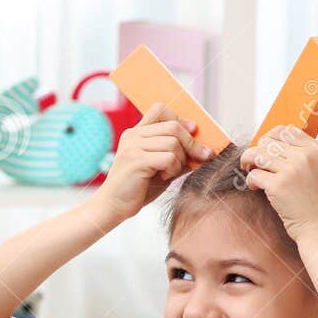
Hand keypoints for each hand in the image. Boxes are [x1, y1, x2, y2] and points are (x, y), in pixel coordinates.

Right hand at [93, 103, 212, 223]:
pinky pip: (168, 157)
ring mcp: (133, 147)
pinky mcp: (136, 160)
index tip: (193, 131)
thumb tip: (205, 150)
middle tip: (201, 156)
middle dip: (192, 142)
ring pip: (172, 142)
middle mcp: (133, 136)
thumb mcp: (161, 168)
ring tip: (170, 172)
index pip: (159, 110)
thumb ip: (177, 155)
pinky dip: (173, 169)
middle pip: (173, 126)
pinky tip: (164, 177)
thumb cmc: (138, 189)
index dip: (180, 119)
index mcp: (136, 133)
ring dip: (180, 160)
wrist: (113, 207)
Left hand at [238, 126, 317, 243]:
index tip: (265, 149)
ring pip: (257, 154)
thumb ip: (302, 156)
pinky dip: (251, 181)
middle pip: (267, 141)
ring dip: (249, 163)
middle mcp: (305, 156)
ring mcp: (292, 170)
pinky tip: (257, 188)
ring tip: (252, 173)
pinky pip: (253, 174)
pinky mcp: (278, 185)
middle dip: (257, 152)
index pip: (286, 130)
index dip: (270, 138)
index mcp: (317, 150)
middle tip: (254, 164)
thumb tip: (271, 145)